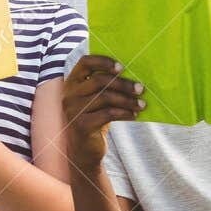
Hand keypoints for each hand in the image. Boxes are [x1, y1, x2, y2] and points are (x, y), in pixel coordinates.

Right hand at [63, 54, 143, 172]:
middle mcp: (69, 94)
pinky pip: (108, 114)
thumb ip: (107, 86)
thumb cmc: (95, 118)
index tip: (122, 67)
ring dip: (128, 100)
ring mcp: (73, 110)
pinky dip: (125, 113)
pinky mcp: (81, 125)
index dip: (104, 61)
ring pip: (106, 97)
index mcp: (72, 82)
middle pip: (100, 80)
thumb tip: (135, 74)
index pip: (85, 62)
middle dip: (124, 84)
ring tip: (142, 104)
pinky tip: (134, 115)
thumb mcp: (98, 99)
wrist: (84, 149)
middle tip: (141, 89)